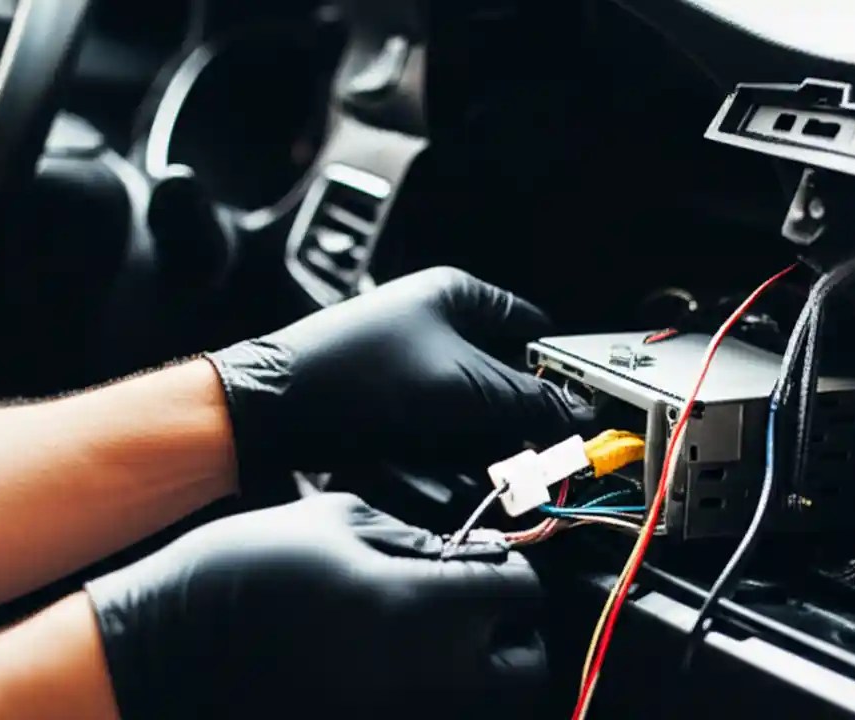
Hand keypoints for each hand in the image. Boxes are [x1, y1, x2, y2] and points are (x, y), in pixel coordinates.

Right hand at [86, 493, 546, 718]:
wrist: (161, 651)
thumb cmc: (239, 576)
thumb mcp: (331, 520)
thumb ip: (410, 536)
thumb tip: (456, 554)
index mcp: (422, 611)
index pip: (520, 592)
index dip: (508, 567)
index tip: (483, 560)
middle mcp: (429, 681)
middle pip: (526, 669)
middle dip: (511, 633)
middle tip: (475, 608)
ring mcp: (402, 718)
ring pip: (491, 707)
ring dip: (481, 674)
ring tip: (438, 645)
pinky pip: (436, 716)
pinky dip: (436, 696)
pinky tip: (397, 673)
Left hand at [207, 266, 591, 492]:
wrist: (276, 412)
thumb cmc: (358, 377)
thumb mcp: (463, 388)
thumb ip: (530, 402)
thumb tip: (578, 418)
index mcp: (456, 294)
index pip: (531, 326)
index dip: (556, 367)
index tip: (578, 407)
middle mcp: (434, 323)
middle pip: (504, 373)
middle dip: (520, 416)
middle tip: (538, 450)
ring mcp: (409, 365)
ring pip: (473, 407)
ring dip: (487, 440)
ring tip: (498, 469)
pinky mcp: (390, 403)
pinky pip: (439, 428)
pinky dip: (453, 450)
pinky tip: (454, 470)